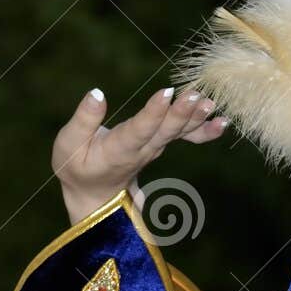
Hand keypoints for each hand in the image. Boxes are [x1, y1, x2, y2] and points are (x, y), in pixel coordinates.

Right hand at [52, 86, 228, 225]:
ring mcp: (154, 149)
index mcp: (118, 151)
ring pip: (178, 132)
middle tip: (196, 96)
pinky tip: (222, 122)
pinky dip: (204, 130)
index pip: (138, 131)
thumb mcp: (68, 145)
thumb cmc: (77, 168)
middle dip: (181, 113)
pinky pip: (185, 136)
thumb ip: (83, 121)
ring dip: (196, 118)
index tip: (166, 94)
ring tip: (211, 103)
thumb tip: (97, 93)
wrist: (95, 197)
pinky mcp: (160, 144)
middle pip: (165, 131)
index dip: (153, 113)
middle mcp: (141, 151)